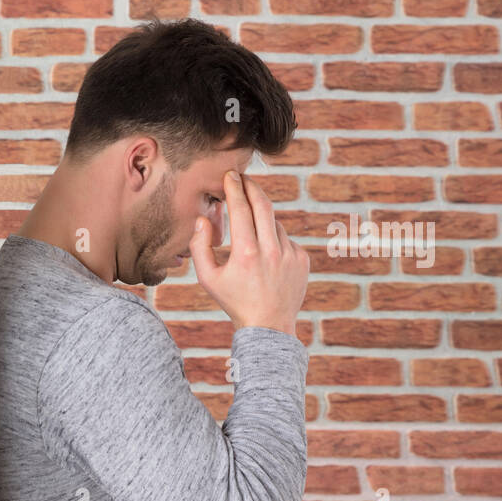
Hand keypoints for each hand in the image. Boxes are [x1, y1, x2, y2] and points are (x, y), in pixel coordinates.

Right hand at [189, 170, 307, 334]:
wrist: (268, 325)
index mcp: (245, 253)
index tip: (231, 175)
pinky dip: (274, 241)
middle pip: (263, 205)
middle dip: (252, 187)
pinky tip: (266, 260)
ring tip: (251, 240)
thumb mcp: (207, 278)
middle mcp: (271, 250)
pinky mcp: (302, 259)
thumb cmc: (233, 300)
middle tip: (243, 178)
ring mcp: (290, 254)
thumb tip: (203, 220)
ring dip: (261, 222)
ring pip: (274, 224)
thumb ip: (199, 246)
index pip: (240, 209)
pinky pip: (286, 239)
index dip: (235, 188)